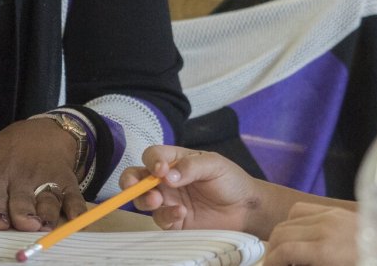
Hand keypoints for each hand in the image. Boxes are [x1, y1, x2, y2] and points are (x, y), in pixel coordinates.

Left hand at [0, 118, 86, 230]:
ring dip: (49, 213)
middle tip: (26, 225)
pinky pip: (74, 197)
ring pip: (48, 200)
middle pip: (22, 200)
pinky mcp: (66, 181)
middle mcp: (19, 176)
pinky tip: (75, 217)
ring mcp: (44, 179)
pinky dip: (76, 209)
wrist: (39, 132)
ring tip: (47, 224)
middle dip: (24, 214)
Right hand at [119, 145, 264, 235]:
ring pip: (142, 200)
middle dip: (130, 181)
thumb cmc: (231, 181)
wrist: (246, 209)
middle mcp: (167, 180)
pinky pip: (160, 219)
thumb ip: (191, 166)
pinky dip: (166, 215)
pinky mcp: (173, 221)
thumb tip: (167, 175)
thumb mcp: (215, 165)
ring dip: (144, 199)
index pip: (153, 156)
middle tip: (134, 186)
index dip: (152, 161)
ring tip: (157, 200)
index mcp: (175, 160)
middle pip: (137, 177)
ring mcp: (169, 201)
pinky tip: (181, 213)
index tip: (160, 170)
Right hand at [263, 203, 357, 265]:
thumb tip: (290, 263)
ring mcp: (331, 215)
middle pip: (282, 232)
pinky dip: (293, 221)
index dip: (271, 261)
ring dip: (281, 235)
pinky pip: (304, 209)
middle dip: (272, 250)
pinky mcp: (336, 210)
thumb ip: (311, 264)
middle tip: (273, 263)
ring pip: (289, 219)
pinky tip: (298, 235)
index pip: (284, 250)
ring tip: (283, 251)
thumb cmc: (369, 262)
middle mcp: (325, 227)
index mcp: (325, 250)